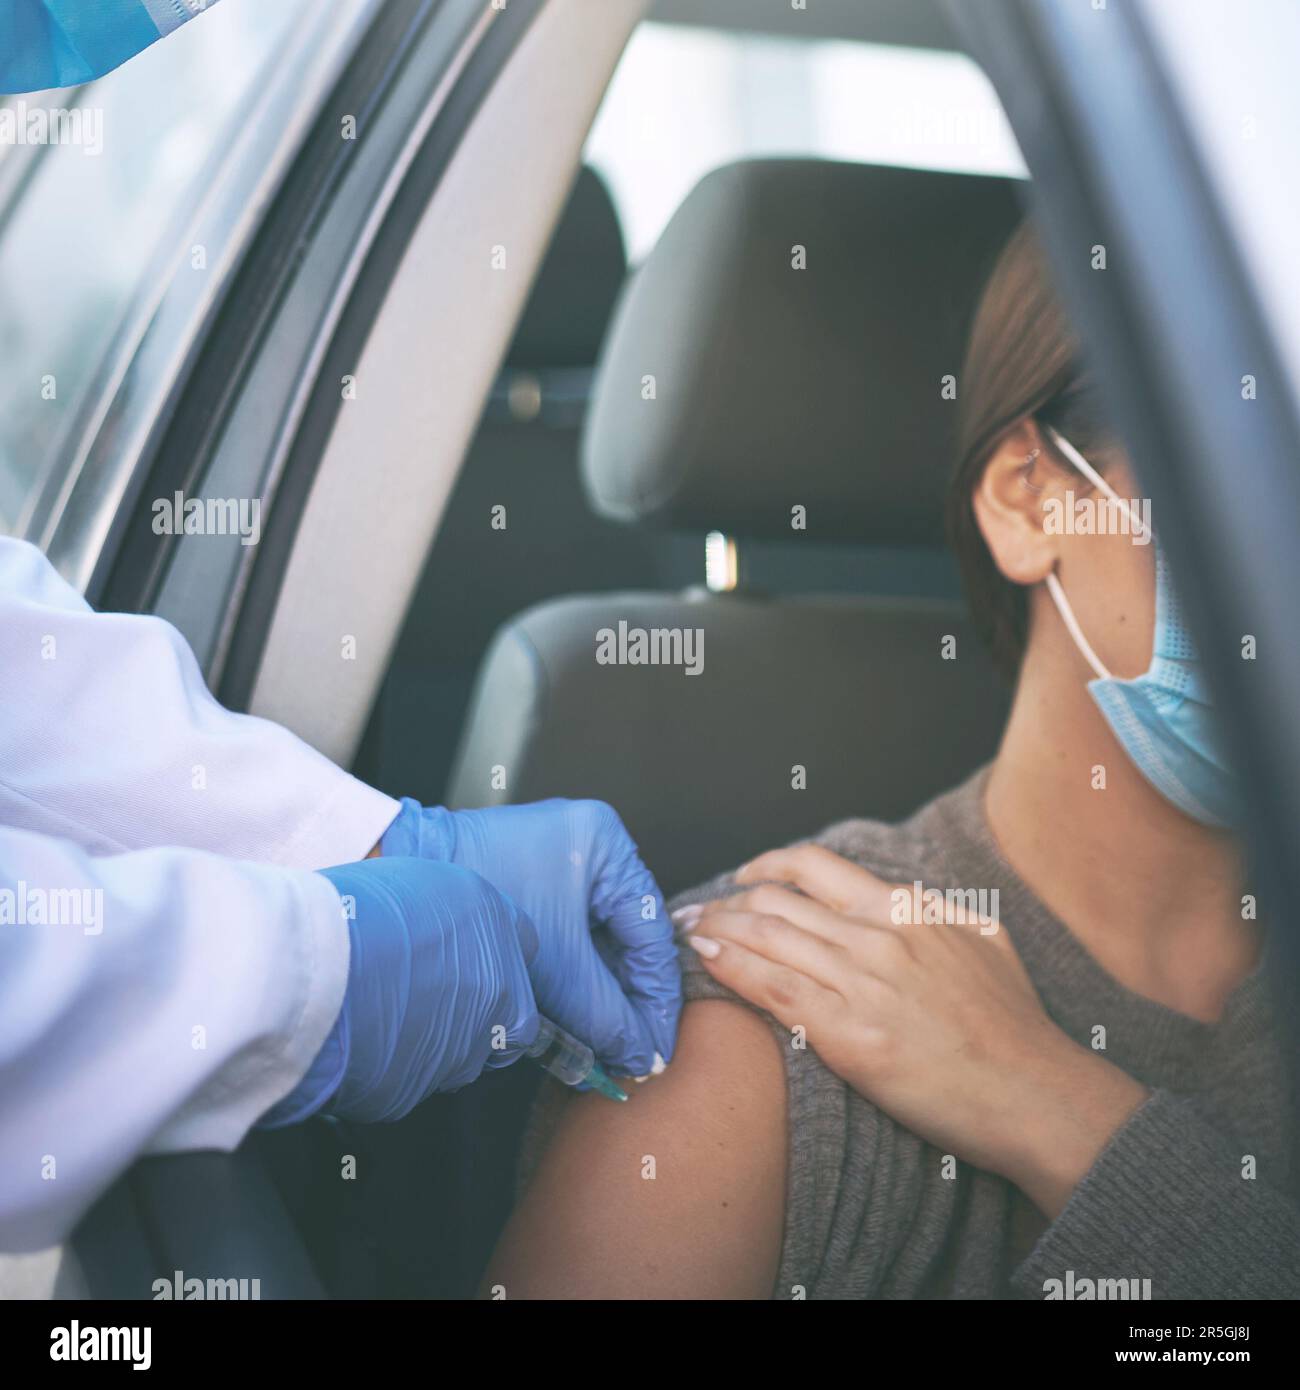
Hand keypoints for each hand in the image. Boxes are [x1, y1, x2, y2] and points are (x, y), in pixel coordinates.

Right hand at [263, 857, 539, 1125]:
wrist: (313, 970)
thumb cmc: (351, 909)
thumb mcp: (412, 881)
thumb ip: (441, 910)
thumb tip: (434, 927)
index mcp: (496, 926)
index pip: (523, 946)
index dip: (497, 955)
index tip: (471, 959)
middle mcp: (497, 989)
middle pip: (514, 1018)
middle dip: (484, 1019)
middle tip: (433, 1005)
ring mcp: (464, 1047)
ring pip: (464, 1059)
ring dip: (438, 1047)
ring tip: (386, 1023)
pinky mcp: (418, 1090)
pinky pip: (412, 1083)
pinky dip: (392, 1070)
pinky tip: (358, 1045)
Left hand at [381, 798, 679, 1077]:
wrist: (404, 882)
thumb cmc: (477, 899)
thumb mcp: (557, 966)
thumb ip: (606, 1014)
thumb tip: (640, 1054)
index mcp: (606, 842)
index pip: (650, 930)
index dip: (656, 996)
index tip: (658, 1045)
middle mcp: (590, 846)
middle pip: (629, 935)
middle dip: (632, 998)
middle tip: (639, 1051)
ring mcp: (562, 863)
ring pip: (601, 940)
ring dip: (607, 993)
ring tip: (613, 1043)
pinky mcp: (535, 885)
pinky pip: (574, 937)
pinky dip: (580, 977)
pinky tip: (585, 1016)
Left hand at [676, 844, 1147, 1212]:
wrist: (1034, 1092)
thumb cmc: (1014, 1024)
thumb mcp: (984, 939)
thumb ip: (933, 910)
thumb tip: (897, 896)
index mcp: (908, 908)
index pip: (817, 867)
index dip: (767, 866)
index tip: (745, 878)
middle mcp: (878, 935)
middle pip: (778, 899)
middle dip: (726, 901)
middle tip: (697, 910)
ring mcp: (862, 981)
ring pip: (766, 936)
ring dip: (715, 928)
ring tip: (688, 931)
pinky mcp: (848, 1032)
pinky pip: (771, 987)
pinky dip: (730, 965)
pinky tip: (705, 958)